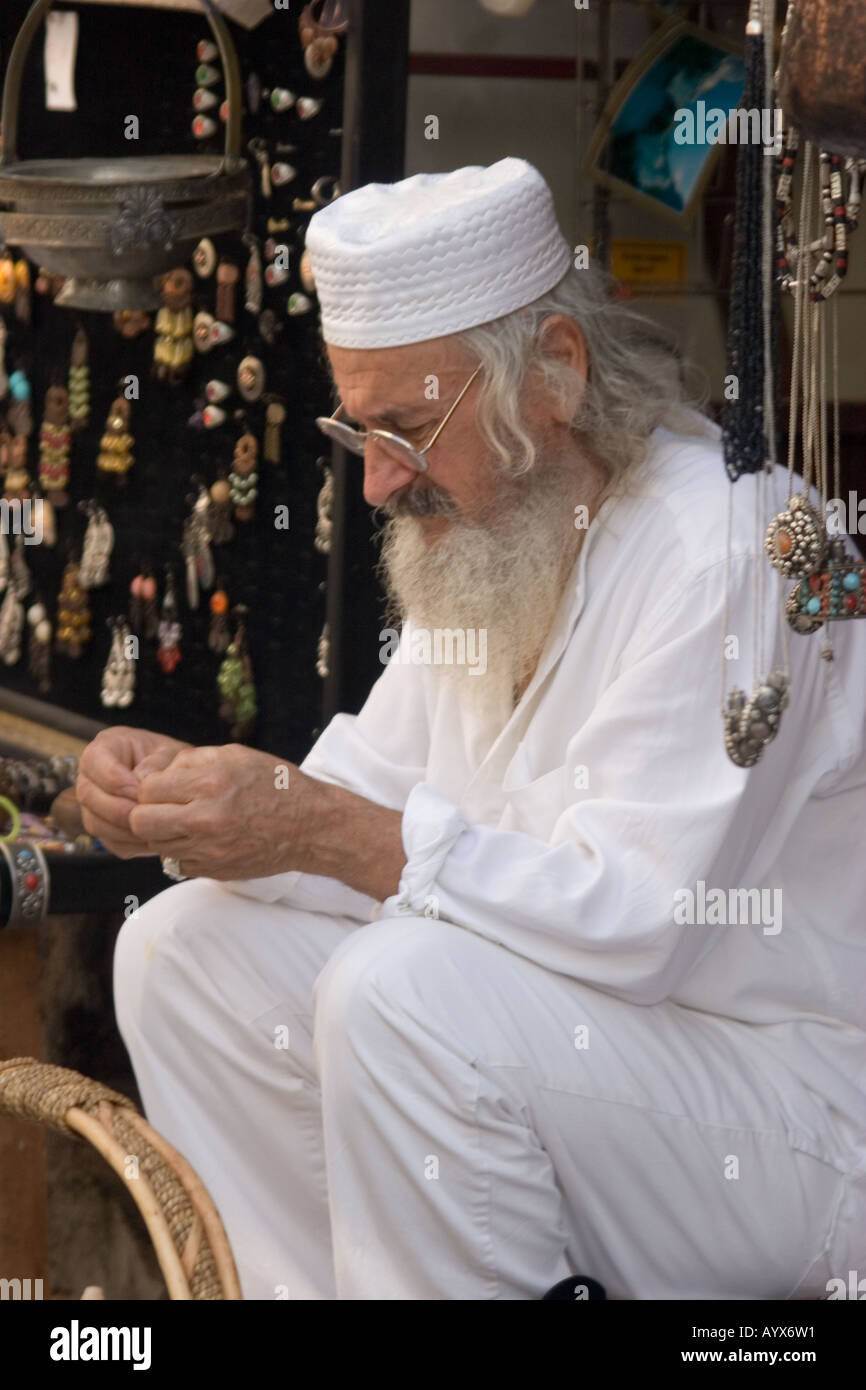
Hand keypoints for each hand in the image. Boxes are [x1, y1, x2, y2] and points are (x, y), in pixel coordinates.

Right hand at [76, 726, 193, 858]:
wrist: (178, 781)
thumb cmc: (171, 761)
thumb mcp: (171, 752)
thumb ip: (158, 762)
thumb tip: (142, 779)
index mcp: (104, 747)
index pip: (95, 762)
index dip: (117, 780)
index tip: (141, 791)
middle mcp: (90, 775)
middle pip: (88, 795)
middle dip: (119, 809)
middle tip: (148, 814)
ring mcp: (93, 803)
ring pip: (95, 822)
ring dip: (123, 829)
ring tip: (152, 828)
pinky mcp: (104, 826)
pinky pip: (108, 841)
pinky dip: (130, 844)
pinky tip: (152, 839)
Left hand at [128, 743, 309, 879]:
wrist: (309, 827)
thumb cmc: (274, 784)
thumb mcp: (235, 755)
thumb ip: (190, 761)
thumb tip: (153, 773)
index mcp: (209, 784)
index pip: (146, 789)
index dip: (150, 786)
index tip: (164, 786)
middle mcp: (205, 819)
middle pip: (140, 821)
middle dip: (146, 811)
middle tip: (166, 806)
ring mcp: (208, 850)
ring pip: (155, 844)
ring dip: (163, 831)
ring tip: (186, 820)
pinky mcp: (213, 870)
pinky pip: (176, 862)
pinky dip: (182, 850)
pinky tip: (201, 838)